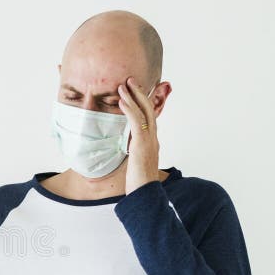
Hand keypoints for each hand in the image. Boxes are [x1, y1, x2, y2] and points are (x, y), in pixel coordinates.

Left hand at [118, 76, 159, 194]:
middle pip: (148, 109)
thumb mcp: (135, 163)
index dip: (142, 102)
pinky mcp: (142, 144)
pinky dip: (129, 109)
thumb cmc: (139, 183)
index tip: (134, 91)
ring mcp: (149, 140)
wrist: (145, 194)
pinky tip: (122, 100)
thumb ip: (133, 152)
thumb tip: (126, 147)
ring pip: (143, 112)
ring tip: (123, 85)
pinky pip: (136, 122)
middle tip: (130, 80)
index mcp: (151, 142)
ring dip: (133, 96)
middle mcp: (153, 138)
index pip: (148, 117)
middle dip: (139, 93)